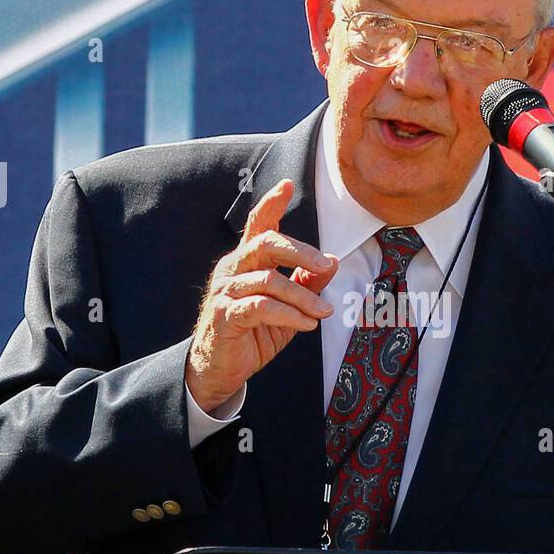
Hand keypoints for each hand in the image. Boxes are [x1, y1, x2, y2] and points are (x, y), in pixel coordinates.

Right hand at [185, 178, 337, 411]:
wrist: (221, 369)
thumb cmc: (254, 332)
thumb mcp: (288, 306)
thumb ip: (307, 283)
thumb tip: (332, 261)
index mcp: (247, 261)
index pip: (257, 224)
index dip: (271, 203)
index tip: (288, 185)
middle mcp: (233, 268)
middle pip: (265, 243)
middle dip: (299, 251)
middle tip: (325, 265)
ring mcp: (226, 291)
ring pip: (269, 280)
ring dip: (302, 296)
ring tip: (323, 312)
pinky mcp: (226, 315)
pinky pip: (262, 307)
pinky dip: (290, 314)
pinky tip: (307, 324)